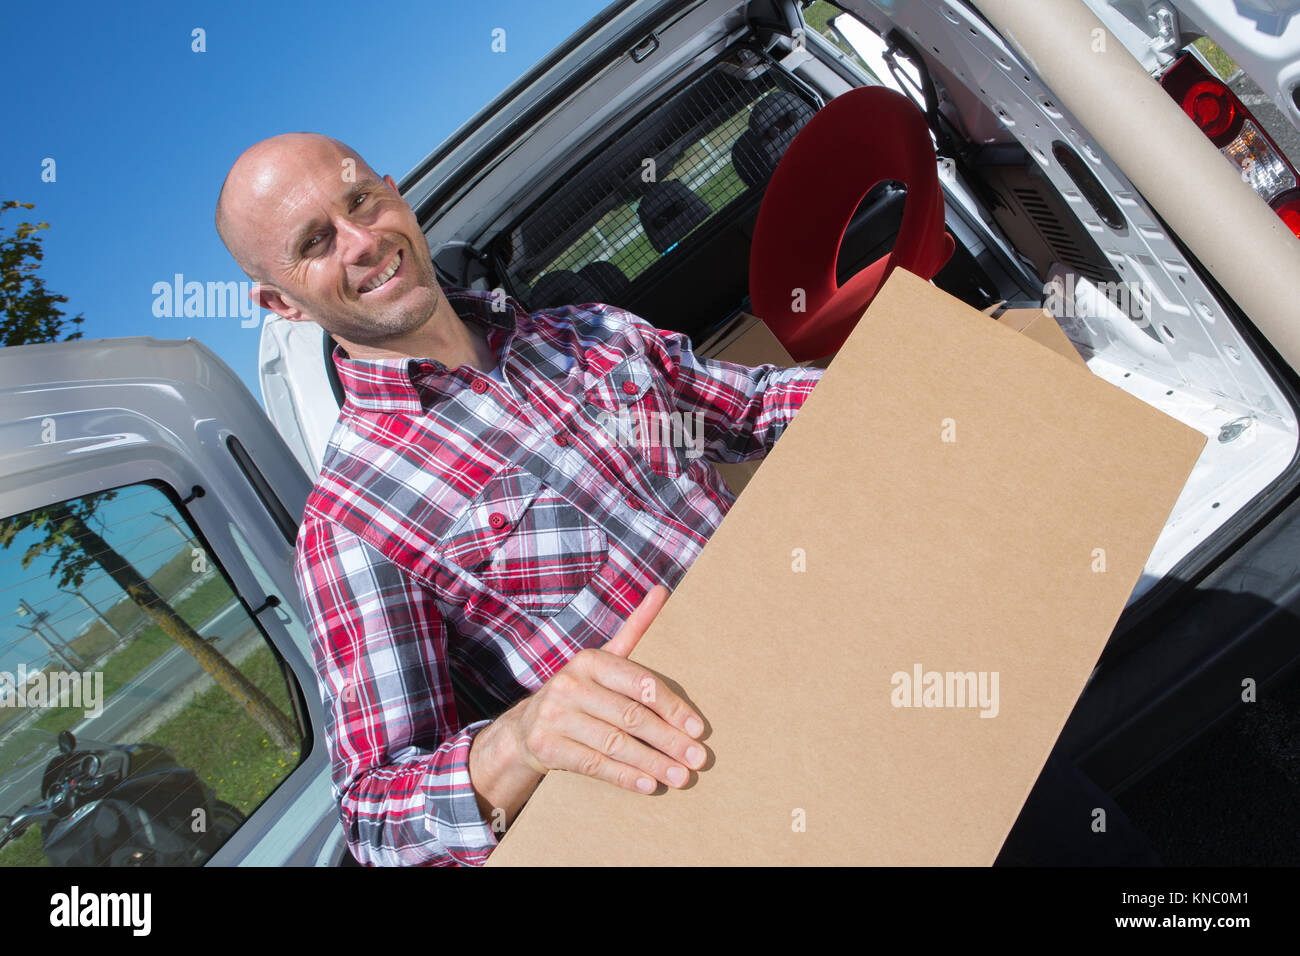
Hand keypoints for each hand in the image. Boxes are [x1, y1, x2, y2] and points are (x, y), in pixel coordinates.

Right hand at [503, 584, 706, 793]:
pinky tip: (649, 784)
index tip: (698, 729)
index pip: (639, 683)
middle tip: (698, 758)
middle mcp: (569, 684)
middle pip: (630, 717)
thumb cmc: (581, 691)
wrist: (526, 726)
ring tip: (681, 776)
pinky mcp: (546, 746)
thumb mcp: (604, 659)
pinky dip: (624, 776)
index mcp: (590, 660)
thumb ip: (635, 628)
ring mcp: (555, 716)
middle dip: (669, 740)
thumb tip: (662, 590)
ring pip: (614, 743)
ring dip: (652, 763)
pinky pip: (593, 764)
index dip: (672, 707)